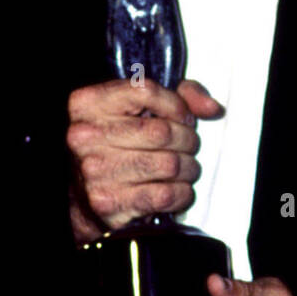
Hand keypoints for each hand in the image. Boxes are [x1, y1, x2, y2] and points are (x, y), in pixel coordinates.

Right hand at [66, 78, 221, 244]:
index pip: (146, 91)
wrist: (84, 197)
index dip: (176, 105)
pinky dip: (182, 193)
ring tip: (185, 167)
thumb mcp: (138, 108)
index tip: (183, 116)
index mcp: (88, 104)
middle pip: (162, 131)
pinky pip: (166, 195)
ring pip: (170, 164)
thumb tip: (211, 108)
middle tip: (188, 145)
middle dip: (187, 139)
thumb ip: (179, 95)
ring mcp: (95, 172)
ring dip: (188, 167)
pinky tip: (177, 188)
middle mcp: (85, 137)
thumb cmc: (116, 145)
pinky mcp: (110, 204)